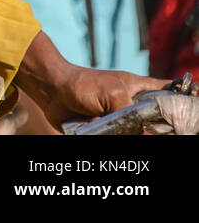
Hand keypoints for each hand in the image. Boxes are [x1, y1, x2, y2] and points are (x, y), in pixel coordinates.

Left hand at [15, 32, 167, 130]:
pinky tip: (91, 124)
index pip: (166, 96)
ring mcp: (117, 118)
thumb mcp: (114, 93)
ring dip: (118, 132)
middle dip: (143, 128)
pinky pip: (111, 138)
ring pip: (130, 134)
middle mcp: (131, 105)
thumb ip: (132, 113)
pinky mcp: (103, 130)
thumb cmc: (82, 84)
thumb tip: (139, 132)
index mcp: (139, 90)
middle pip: (151, 124)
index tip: (169, 119)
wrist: (51, 90)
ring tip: (100, 119)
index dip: (171, 107)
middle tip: (126, 124)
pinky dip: (103, 135)